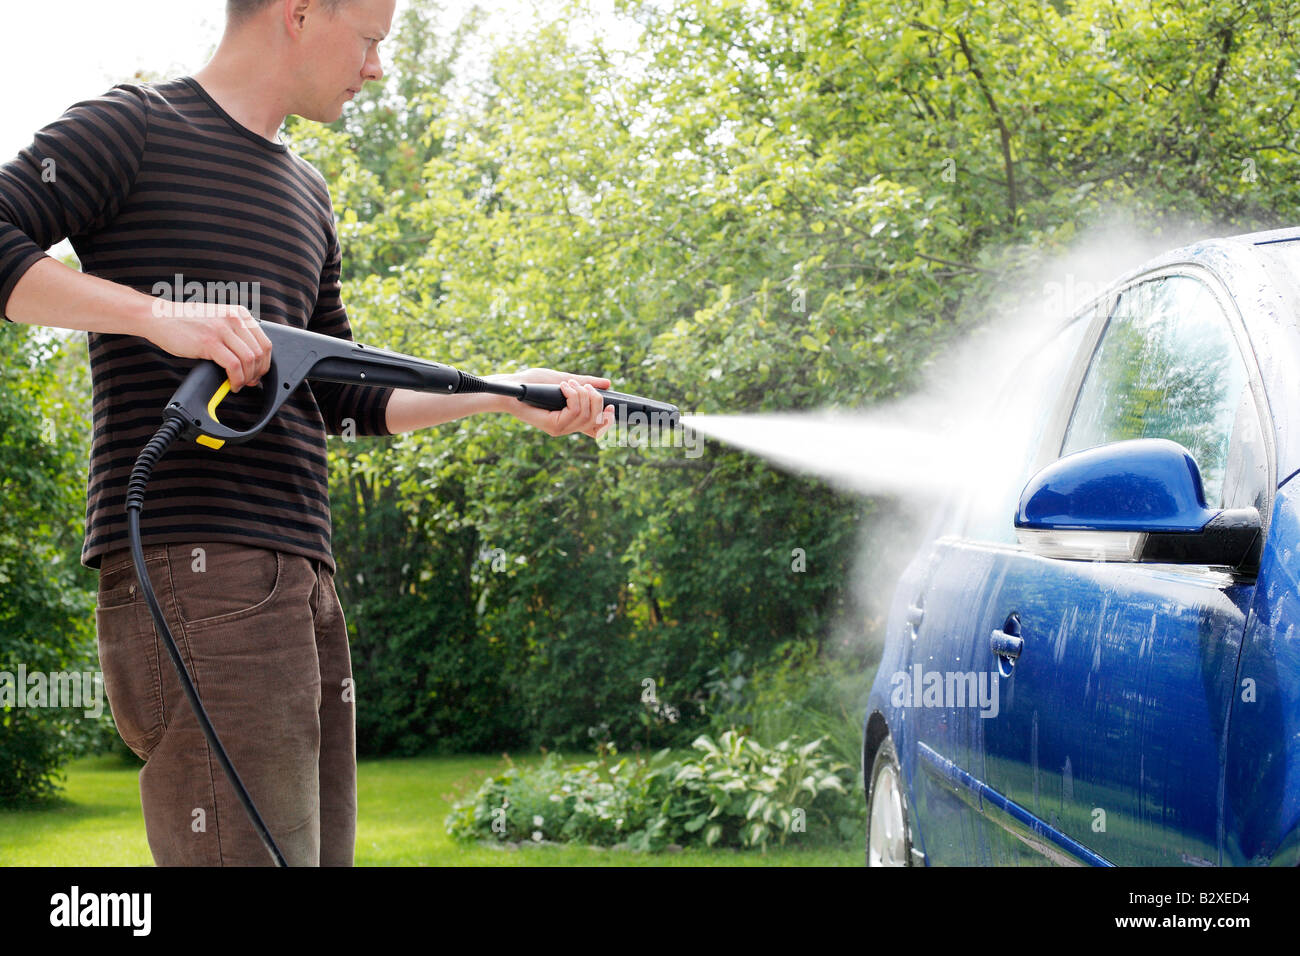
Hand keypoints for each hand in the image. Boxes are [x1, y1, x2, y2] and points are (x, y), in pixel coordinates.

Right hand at [141, 301, 272, 391]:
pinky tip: (232, 384)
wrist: (159, 317)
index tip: (258, 373)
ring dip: (247, 378)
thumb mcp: (217, 321)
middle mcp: (234, 319)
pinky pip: (234, 366)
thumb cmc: (185, 322)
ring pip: (249, 360)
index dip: (265, 363)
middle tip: (250, 382)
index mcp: (239, 314)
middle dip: (258, 372)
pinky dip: (236, 379)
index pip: (265, 342)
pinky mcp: (209, 342)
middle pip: (260, 353)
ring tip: (239, 384)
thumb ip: (234, 335)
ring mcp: (222, 330)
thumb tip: (250, 361)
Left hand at [500, 367, 615, 439]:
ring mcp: (560, 429)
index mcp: (571, 419)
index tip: (610, 406)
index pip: (596, 430)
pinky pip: (574, 413)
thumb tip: (607, 384)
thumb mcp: (564, 379)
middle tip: (581, 384)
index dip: (607, 421)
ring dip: (582, 395)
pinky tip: (563, 387)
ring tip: (568, 383)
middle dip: (594, 398)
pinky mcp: (552, 427)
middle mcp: (567, 427)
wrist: (513, 386)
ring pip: (586, 416)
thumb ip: (585, 383)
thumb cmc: (534, 383)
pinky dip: (572, 396)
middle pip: (596, 420)